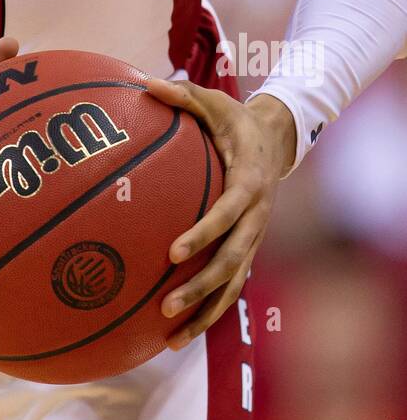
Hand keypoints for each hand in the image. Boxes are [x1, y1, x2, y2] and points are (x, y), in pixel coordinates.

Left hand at [142, 78, 294, 349]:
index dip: (204, 234)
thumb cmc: (234, 118)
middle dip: (201, 288)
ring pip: (234, 284)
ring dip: (205, 311)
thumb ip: (181, 95)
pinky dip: (209, 310)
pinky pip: (230, 286)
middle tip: (165, 306)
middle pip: (232, 262)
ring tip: (170, 337)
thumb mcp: (213, 100)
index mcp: (248, 182)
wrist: (275, 140)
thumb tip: (144, 82)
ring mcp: (254, 238)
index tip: (173, 252)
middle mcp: (256, 217)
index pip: (228, 214)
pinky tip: (177, 332)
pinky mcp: (247, 249)